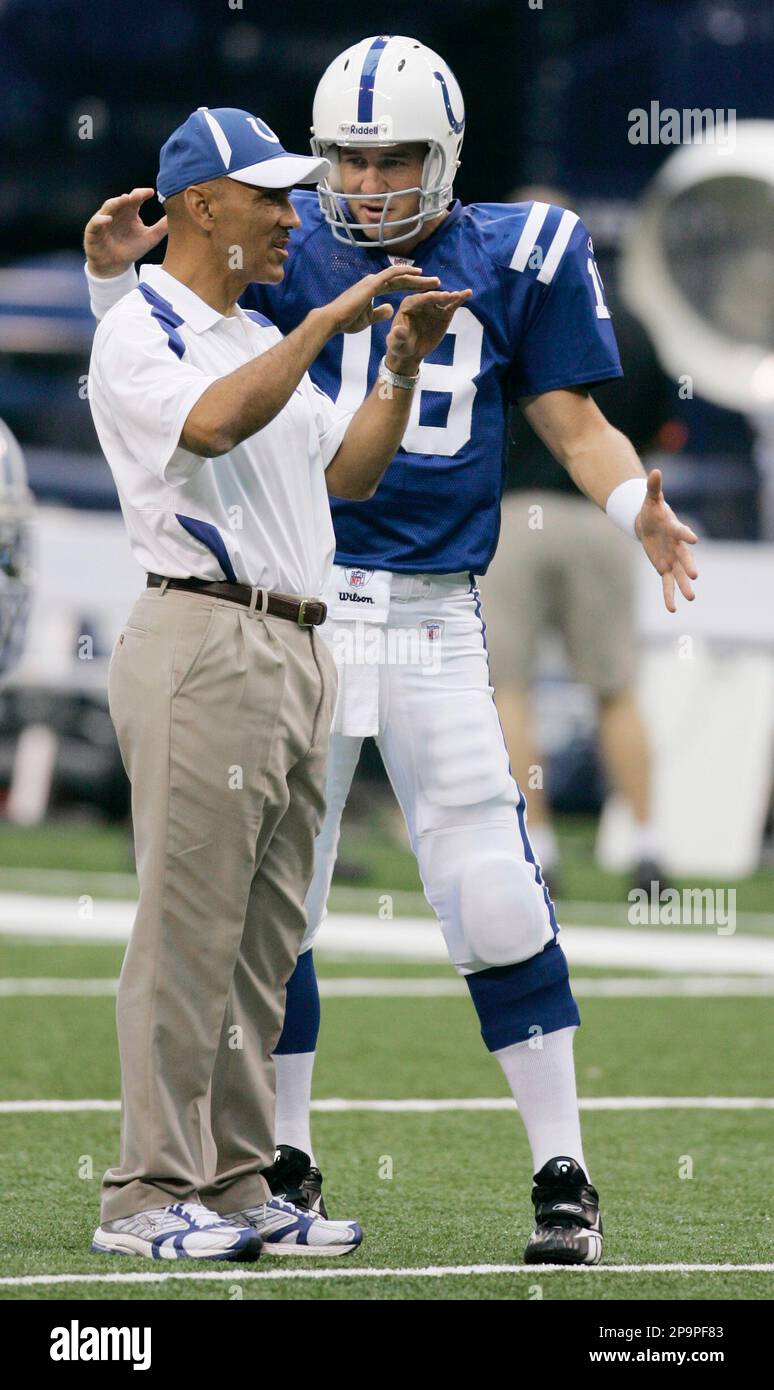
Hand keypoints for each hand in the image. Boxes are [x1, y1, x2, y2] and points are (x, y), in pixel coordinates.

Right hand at [84, 188, 167, 277]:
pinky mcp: (94, 231)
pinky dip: (101, 220)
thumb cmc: (131, 249)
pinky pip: (95, 223)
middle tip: (138, 195)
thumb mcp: (149, 239)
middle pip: (122, 200)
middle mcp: (117, 213)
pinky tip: (108, 219)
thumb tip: (177, 216)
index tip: (152, 193)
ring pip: (108, 207)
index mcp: (130, 212)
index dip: (141, 194)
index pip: (135, 198)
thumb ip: (161, 228)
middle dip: (129, 196)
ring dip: (115, 203)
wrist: (115, 266)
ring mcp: (104, 220)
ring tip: (124, 200)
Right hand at [320, 264, 441, 335]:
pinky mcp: (372, 284)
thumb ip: (380, 312)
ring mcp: (373, 281)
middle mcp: (374, 281)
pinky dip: (406, 273)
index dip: (411, 286)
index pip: (396, 285)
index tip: (424, 288)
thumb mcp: (369, 318)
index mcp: (373, 289)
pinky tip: (418, 274)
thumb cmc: (347, 321)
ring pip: (400, 275)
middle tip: (436, 282)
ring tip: (433, 280)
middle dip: (419, 281)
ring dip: (418, 277)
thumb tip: (391, 309)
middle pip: (401, 279)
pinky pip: (392, 275)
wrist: (333, 320)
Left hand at [385, 287, 472, 372]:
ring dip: (451, 296)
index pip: (417, 300)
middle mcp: (422, 302)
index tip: (432, 297)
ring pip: (443, 300)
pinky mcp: (444, 313)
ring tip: (460, 295)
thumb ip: (397, 337)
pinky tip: (468, 293)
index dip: (425, 298)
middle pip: (432, 297)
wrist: (411, 351)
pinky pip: (452, 305)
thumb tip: (399, 331)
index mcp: (408, 305)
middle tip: (448, 296)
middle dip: (439, 297)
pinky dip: (460, 299)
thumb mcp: (396, 343)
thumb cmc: (401, 345)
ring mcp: (434, 307)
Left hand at [635, 468, 698, 611]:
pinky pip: (667, 584)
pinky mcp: (664, 567)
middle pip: (684, 558)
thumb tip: (655, 471)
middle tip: (694, 576)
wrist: (649, 523)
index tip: (693, 540)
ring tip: (691, 598)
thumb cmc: (651, 510)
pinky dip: (669, 596)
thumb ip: (654, 487)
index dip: (686, 535)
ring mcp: (671, 558)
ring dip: (683, 586)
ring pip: (678, 575)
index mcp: (674, 528)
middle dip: (688, 567)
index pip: (681, 531)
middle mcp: (676, 546)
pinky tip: (672, 609)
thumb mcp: (650, 499)